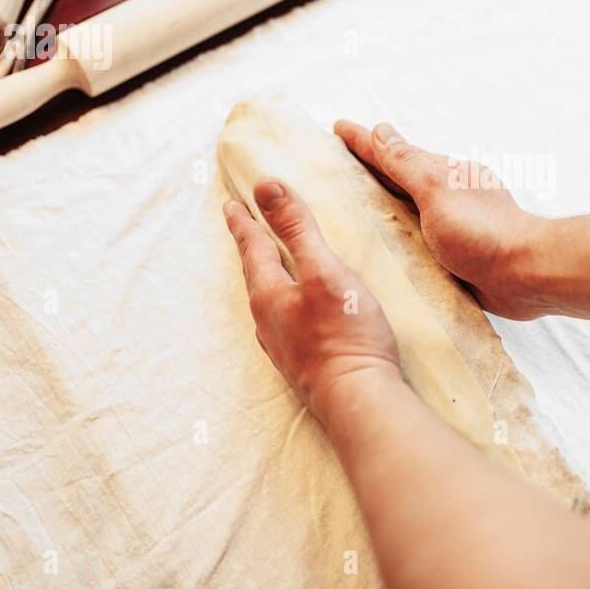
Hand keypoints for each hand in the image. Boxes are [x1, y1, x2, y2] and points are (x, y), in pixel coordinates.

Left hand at [224, 178, 400, 422]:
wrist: (358, 400)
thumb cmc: (345, 334)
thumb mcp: (324, 270)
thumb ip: (297, 230)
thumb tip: (265, 188)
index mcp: (269, 294)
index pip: (253, 248)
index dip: (244, 223)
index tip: (231, 205)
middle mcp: (267, 321)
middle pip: (255, 274)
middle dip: (251, 248)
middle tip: (245, 229)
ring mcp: (282, 346)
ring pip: (267, 301)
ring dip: (266, 277)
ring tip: (269, 266)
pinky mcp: (300, 364)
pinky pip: (283, 323)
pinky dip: (284, 303)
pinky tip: (296, 312)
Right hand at [334, 120, 552, 319]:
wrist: (522, 276)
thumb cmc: (482, 231)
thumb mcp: (437, 191)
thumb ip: (406, 164)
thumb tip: (381, 131)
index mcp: (440, 175)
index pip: (391, 153)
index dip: (362, 141)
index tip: (336, 126)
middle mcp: (443, 196)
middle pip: (396, 178)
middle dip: (367, 169)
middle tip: (336, 162)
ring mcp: (448, 224)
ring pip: (405, 208)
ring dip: (381, 202)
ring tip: (352, 201)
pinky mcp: (452, 254)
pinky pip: (415, 239)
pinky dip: (396, 236)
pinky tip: (383, 244)